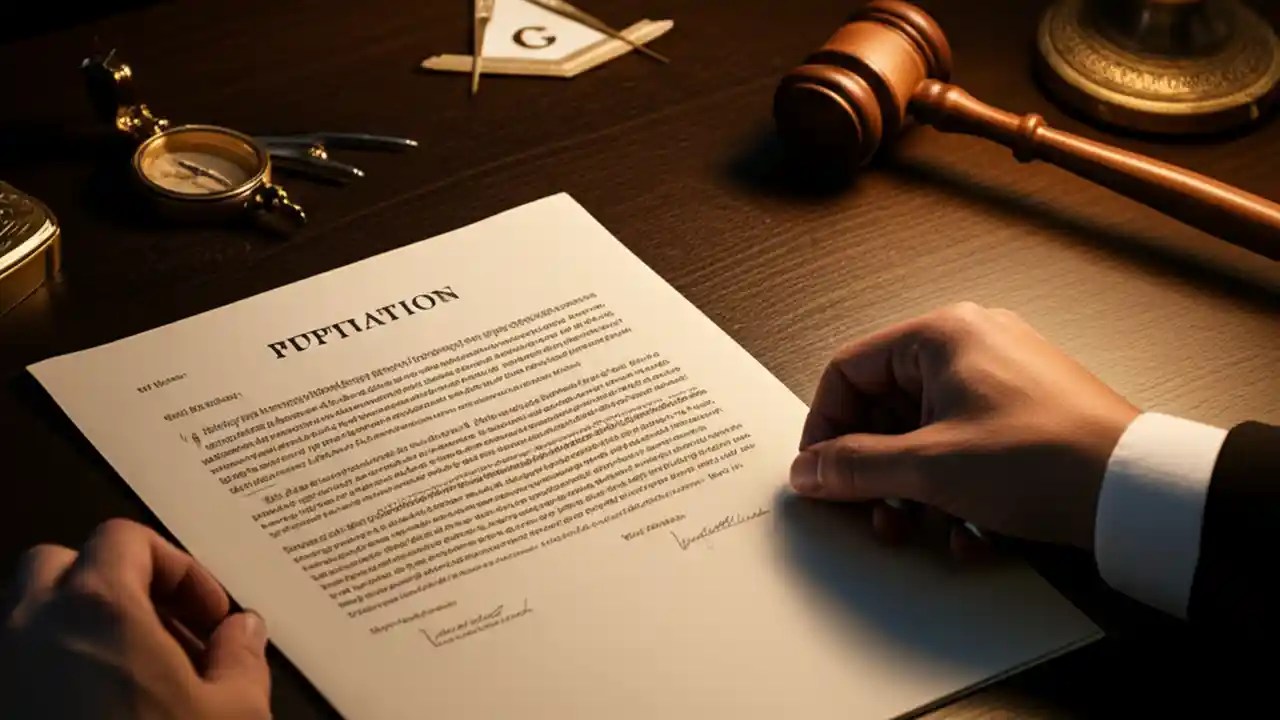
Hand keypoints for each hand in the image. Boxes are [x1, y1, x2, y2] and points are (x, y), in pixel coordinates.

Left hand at [0, 519, 270, 718]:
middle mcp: (29, 626)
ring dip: (76, 629)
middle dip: (112, 586)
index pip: (126, 539)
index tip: (209, 617)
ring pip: (27, 618)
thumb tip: (243, 630)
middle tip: (162, 632)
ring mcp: (1, 671)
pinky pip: (17, 669)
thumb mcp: (235, 715)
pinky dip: (50, 673)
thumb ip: (241, 657)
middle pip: (60, 565)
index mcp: (97, 605)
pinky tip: (95, 711)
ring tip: (129, 678)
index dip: (178, 568)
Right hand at [790, 302, 1138, 549]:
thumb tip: (807, 470)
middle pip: (885, 406)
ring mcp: (1001, 378)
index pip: (849, 371)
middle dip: (872, 469)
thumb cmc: (1043, 458)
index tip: (820, 474)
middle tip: (866, 509)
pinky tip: (966, 531)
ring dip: (910, 488)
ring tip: (913, 528)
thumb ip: (854, 467)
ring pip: (923, 432)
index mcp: (942, 334)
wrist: (1135, 491)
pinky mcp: (1025, 415)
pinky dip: (953, 488)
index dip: (825, 427)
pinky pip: (964, 445)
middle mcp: (971, 344)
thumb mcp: (929, 468)